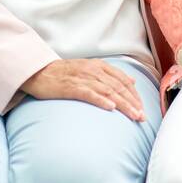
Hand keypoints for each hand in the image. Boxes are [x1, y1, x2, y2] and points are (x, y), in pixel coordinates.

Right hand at [20, 59, 146, 121]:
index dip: (134, 95)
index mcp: (99, 66)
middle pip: (118, 87)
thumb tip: (132, 81)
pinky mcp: (71, 87)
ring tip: (133, 116)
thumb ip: (110, 75)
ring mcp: (82, 78)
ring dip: (123, 104)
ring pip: (108, 91)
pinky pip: (89, 93)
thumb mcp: (89, 69)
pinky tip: (111, 108)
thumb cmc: (64, 74)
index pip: (123, 80)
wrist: (38, 72)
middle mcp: (93, 70)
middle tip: (142, 116)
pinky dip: (101, 100)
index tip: (142, 108)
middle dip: (133, 102)